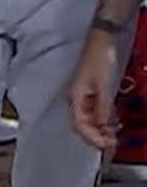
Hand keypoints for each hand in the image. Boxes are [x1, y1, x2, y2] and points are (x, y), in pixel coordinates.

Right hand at [69, 27, 122, 150]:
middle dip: (95, 137)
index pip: (79, 125)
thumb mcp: (103, 86)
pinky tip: (111, 125)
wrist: (100, 41)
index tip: (106, 145)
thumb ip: (102, 108)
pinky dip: (101, 121)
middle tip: (110, 145)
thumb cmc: (98, 59)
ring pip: (87, 121)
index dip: (92, 137)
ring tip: (112, 137)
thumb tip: (103, 127)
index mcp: (74, 98)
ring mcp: (81, 96)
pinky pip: (93, 113)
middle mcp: (75, 99)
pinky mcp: (89, 93)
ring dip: (99, 130)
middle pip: (81, 125)